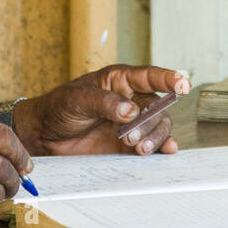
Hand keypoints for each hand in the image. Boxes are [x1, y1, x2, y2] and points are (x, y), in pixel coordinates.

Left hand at [14, 64, 190, 156]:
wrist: (44, 135)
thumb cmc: (58, 108)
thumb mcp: (77, 99)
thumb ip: (104, 103)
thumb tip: (131, 111)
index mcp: (120, 81)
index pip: (150, 76)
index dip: (169, 78)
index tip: (183, 84)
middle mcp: (131, 100)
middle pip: (158, 107)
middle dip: (152, 122)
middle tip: (132, 137)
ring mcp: (131, 123)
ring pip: (159, 126)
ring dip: (155, 137)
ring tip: (138, 148)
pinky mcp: (128, 143)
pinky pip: (152, 144)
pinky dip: (161, 147)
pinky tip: (165, 151)